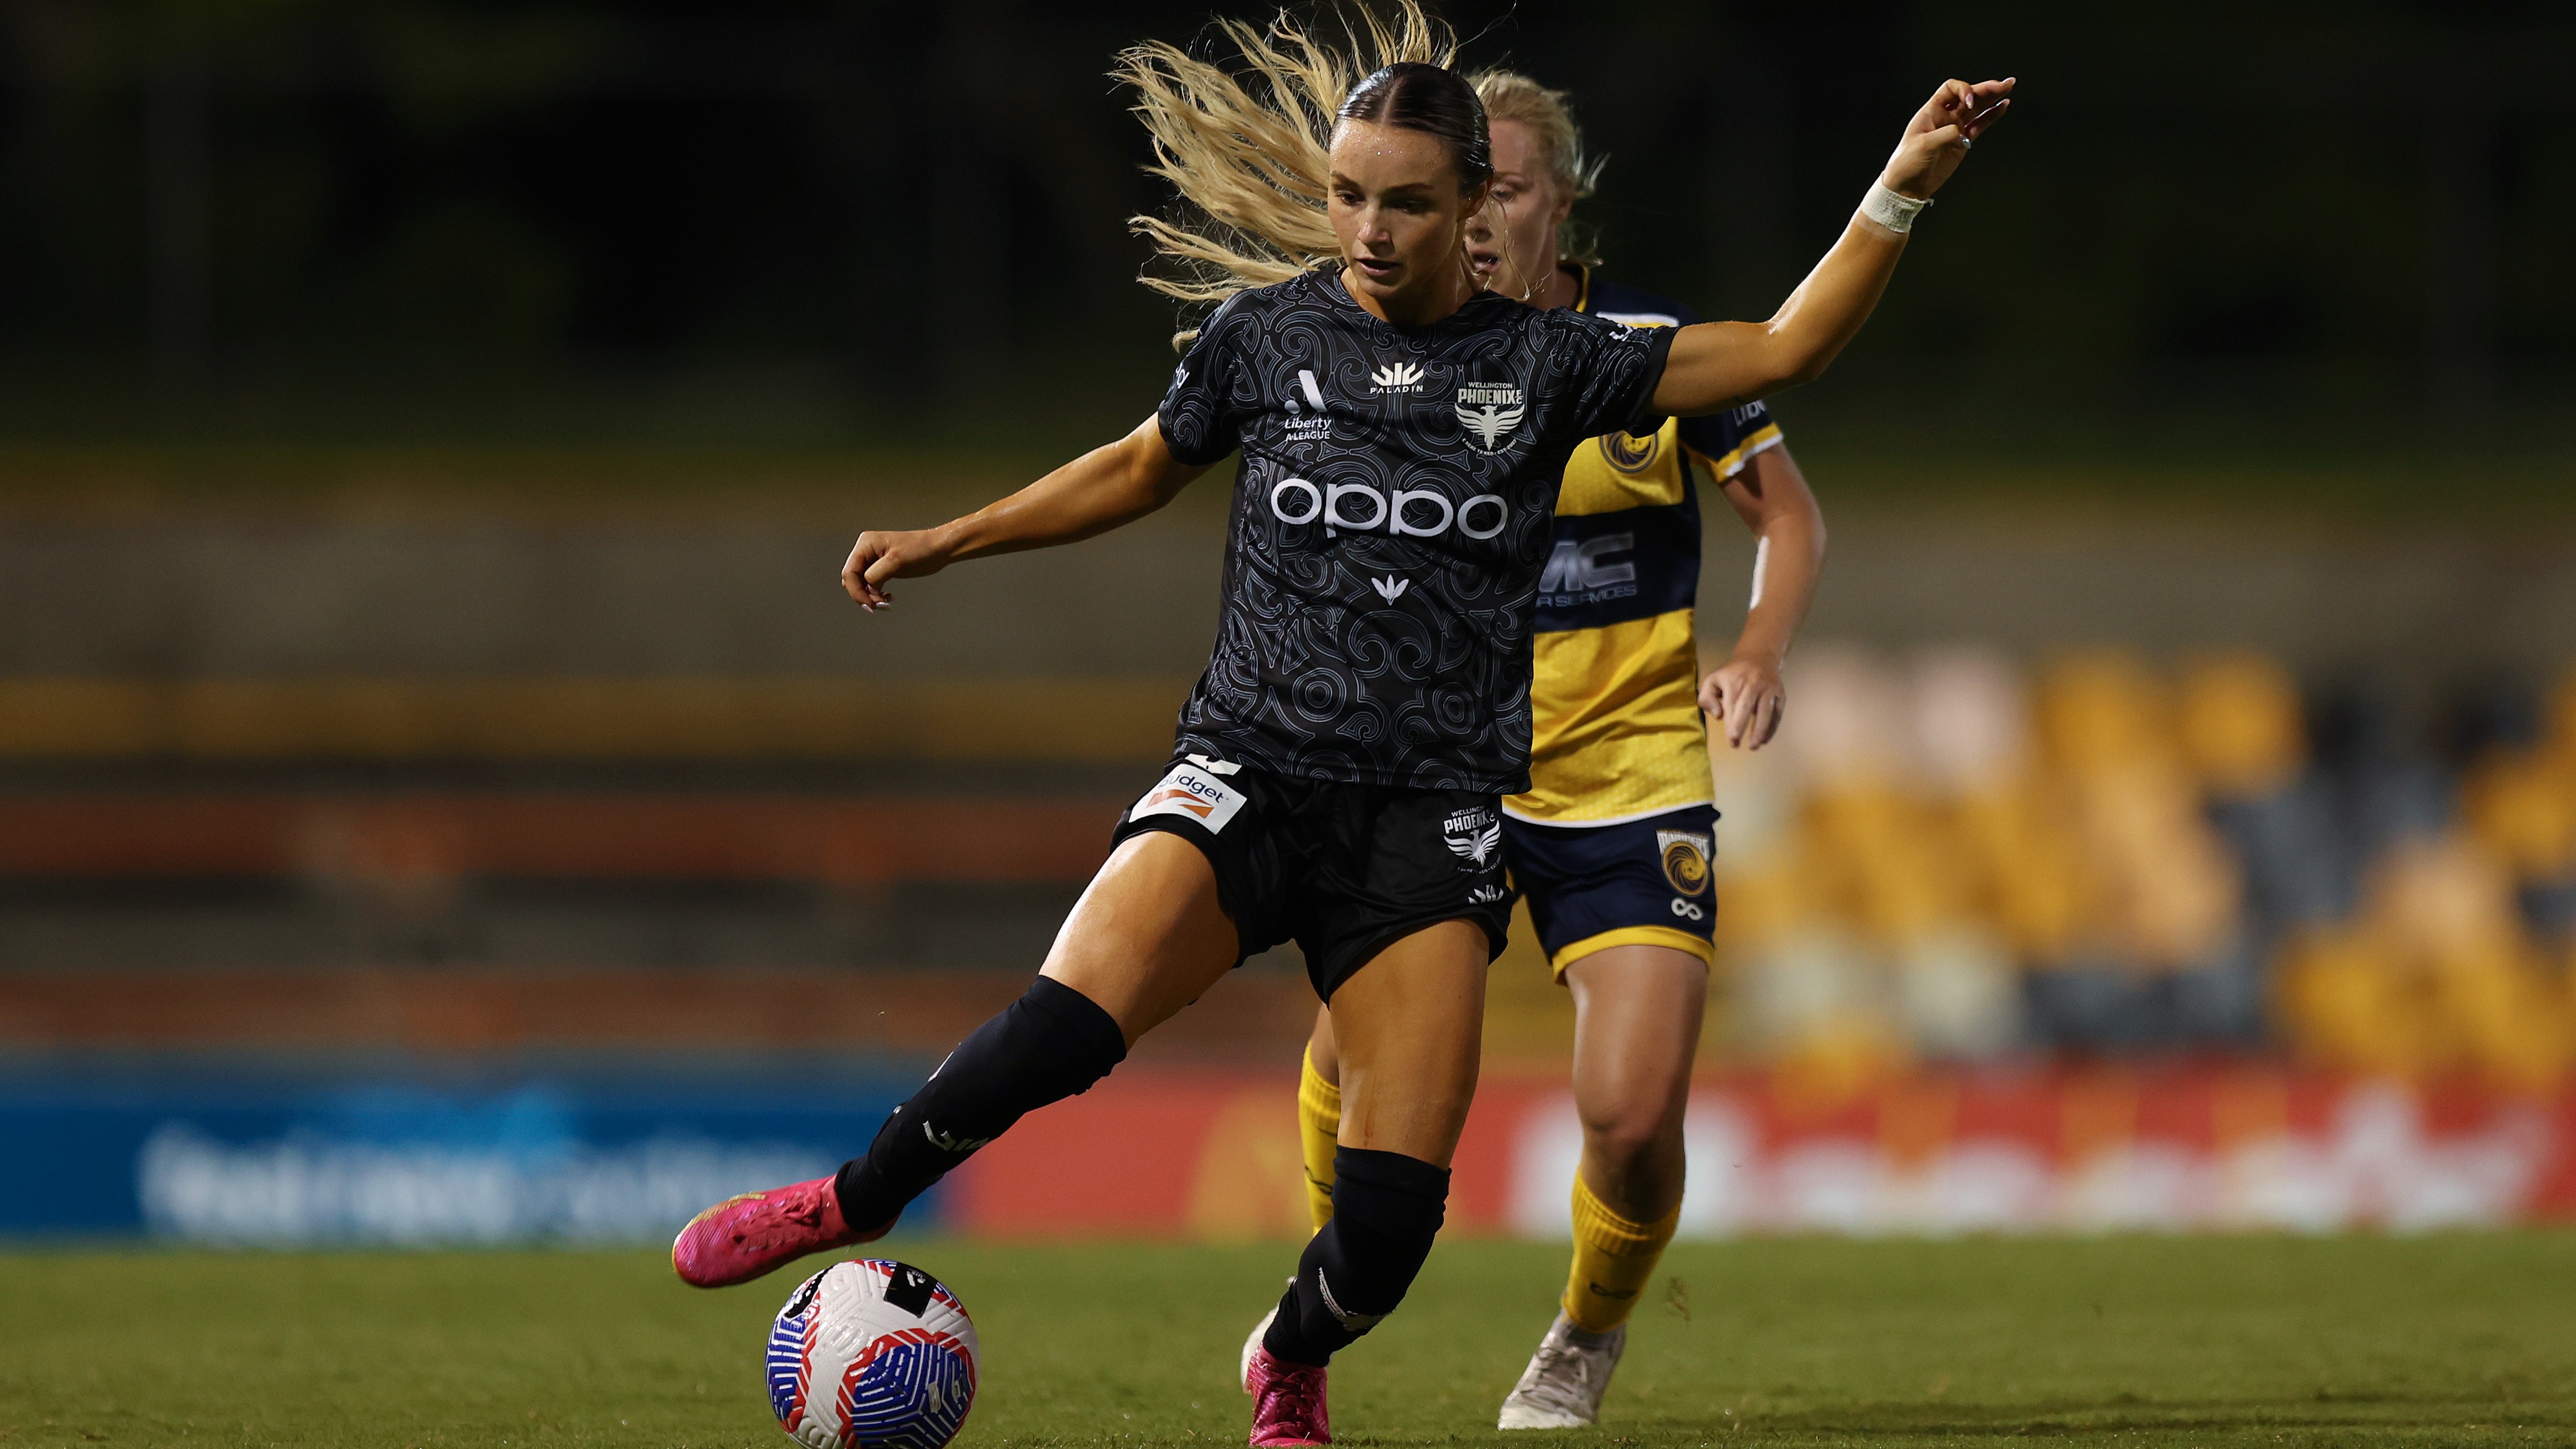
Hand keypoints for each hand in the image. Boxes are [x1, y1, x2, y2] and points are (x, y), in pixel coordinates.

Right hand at [839, 527, 954, 609]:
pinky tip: (888, 597)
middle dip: (863, 595)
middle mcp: (866, 551)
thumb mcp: (896, 562)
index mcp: (866, 544)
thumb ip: (876, 575)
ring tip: (886, 602)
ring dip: (870, 596)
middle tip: (879, 606)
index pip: (850, 572)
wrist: (938, 549)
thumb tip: (868, 588)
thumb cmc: (921, 549)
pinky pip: (871, 585)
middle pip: (852, 579)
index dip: (856, 591)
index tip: (870, 604)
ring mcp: (873, 560)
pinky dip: (876, 594)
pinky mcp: (882, 568)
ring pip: (861, 584)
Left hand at [1699, 654, 1784, 750]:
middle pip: (1747, 708)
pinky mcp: (1780, 693)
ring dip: (1760, 731)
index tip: (1731, 739)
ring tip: (1753, 746)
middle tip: (1735, 744)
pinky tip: (1765, 739)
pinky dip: (1772, 727)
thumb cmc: (1732, 674)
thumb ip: (1707, 697)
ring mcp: (1769, 689)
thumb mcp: (1713, 680)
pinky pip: (1778, 713)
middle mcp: (1753, 684)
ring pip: (1766, 711)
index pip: (1731, 706)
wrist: (1758, 656)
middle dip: (1741, 727)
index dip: (1731, 724)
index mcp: (1734, 682)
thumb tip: (1718, 715)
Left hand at [1880, 77, 2014, 199]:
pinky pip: (1980, 125)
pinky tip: (2002, 107)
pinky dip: (1991, 116)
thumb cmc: (1907, 163)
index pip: (1950, 88)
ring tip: (2008, 88)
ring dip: (1992, 98)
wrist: (1907, 185)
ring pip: (1977, 108)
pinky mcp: (1962, 142)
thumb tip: (1963, 134)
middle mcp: (1944, 117)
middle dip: (1986, 88)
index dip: (1964, 90)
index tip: (1970, 102)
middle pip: (1968, 95)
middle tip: (2004, 84)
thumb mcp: (1924, 145)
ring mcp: (1954, 129)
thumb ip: (1946, 134)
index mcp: (1931, 111)